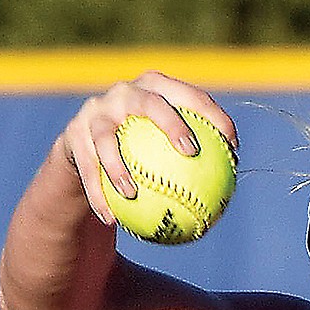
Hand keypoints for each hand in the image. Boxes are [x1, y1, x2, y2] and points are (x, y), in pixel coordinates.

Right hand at [58, 71, 238, 227]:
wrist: (89, 152)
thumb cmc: (143, 154)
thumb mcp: (166, 151)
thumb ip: (196, 160)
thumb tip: (236, 187)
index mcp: (156, 91)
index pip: (190, 95)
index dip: (213, 114)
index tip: (233, 145)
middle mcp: (125, 94)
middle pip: (150, 102)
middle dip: (171, 122)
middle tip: (190, 151)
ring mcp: (97, 111)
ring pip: (106, 137)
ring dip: (118, 166)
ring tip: (131, 193)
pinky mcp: (73, 134)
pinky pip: (87, 169)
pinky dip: (98, 194)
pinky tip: (110, 219)